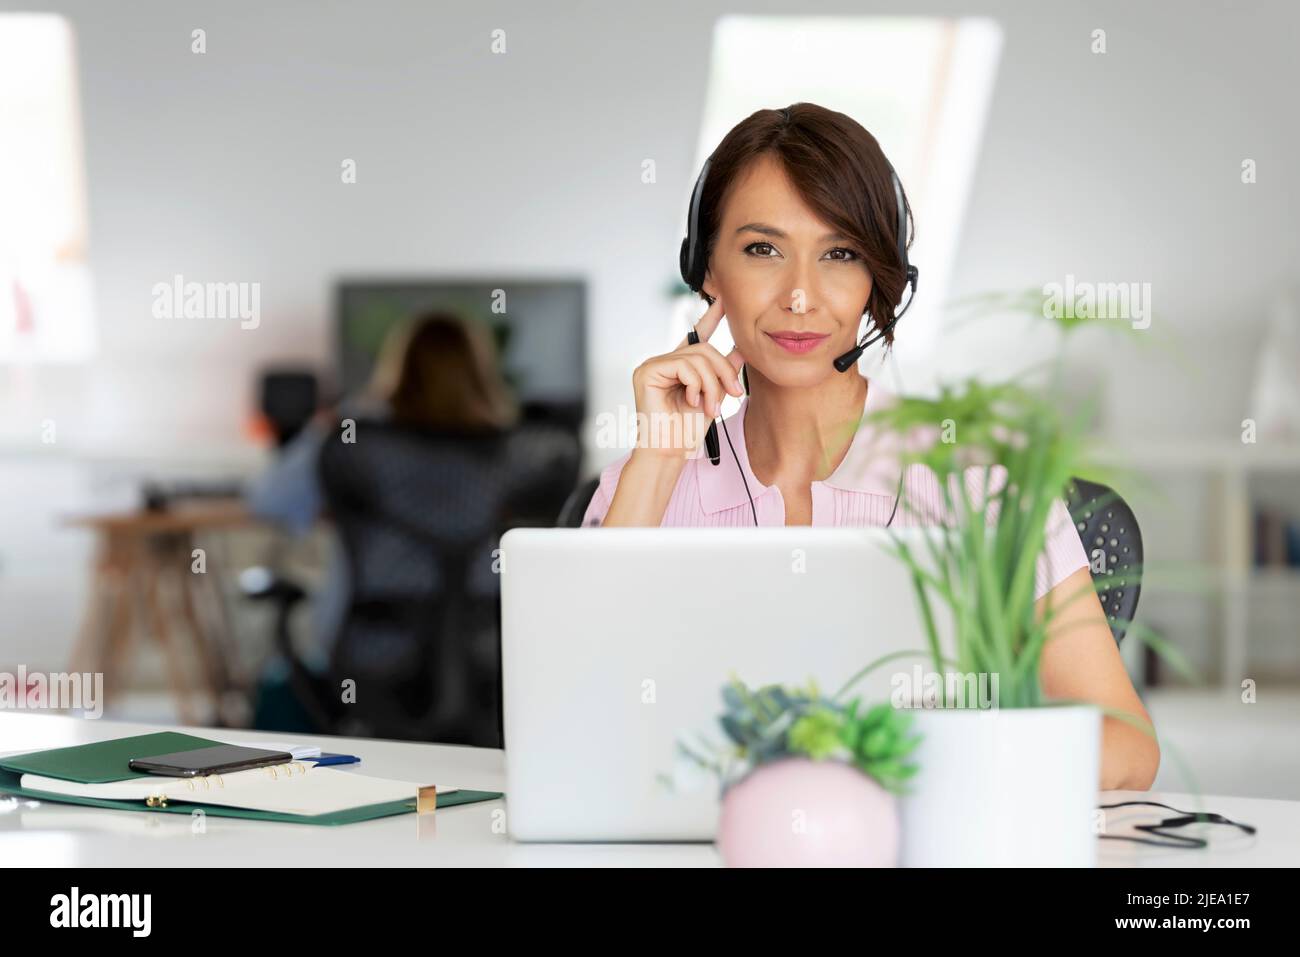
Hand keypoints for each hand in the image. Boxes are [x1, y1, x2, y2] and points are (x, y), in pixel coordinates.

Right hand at [630, 296, 745, 457]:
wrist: (669, 453)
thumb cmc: (686, 432)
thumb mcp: (714, 397)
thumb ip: (723, 372)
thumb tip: (741, 348)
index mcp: (679, 368)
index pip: (696, 336)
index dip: (710, 317)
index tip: (724, 301)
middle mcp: (664, 362)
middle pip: (704, 348)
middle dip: (723, 371)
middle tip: (733, 394)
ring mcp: (653, 365)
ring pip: (698, 358)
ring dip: (712, 384)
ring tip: (710, 407)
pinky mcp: (647, 371)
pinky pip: (684, 365)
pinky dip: (696, 384)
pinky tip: (691, 400)